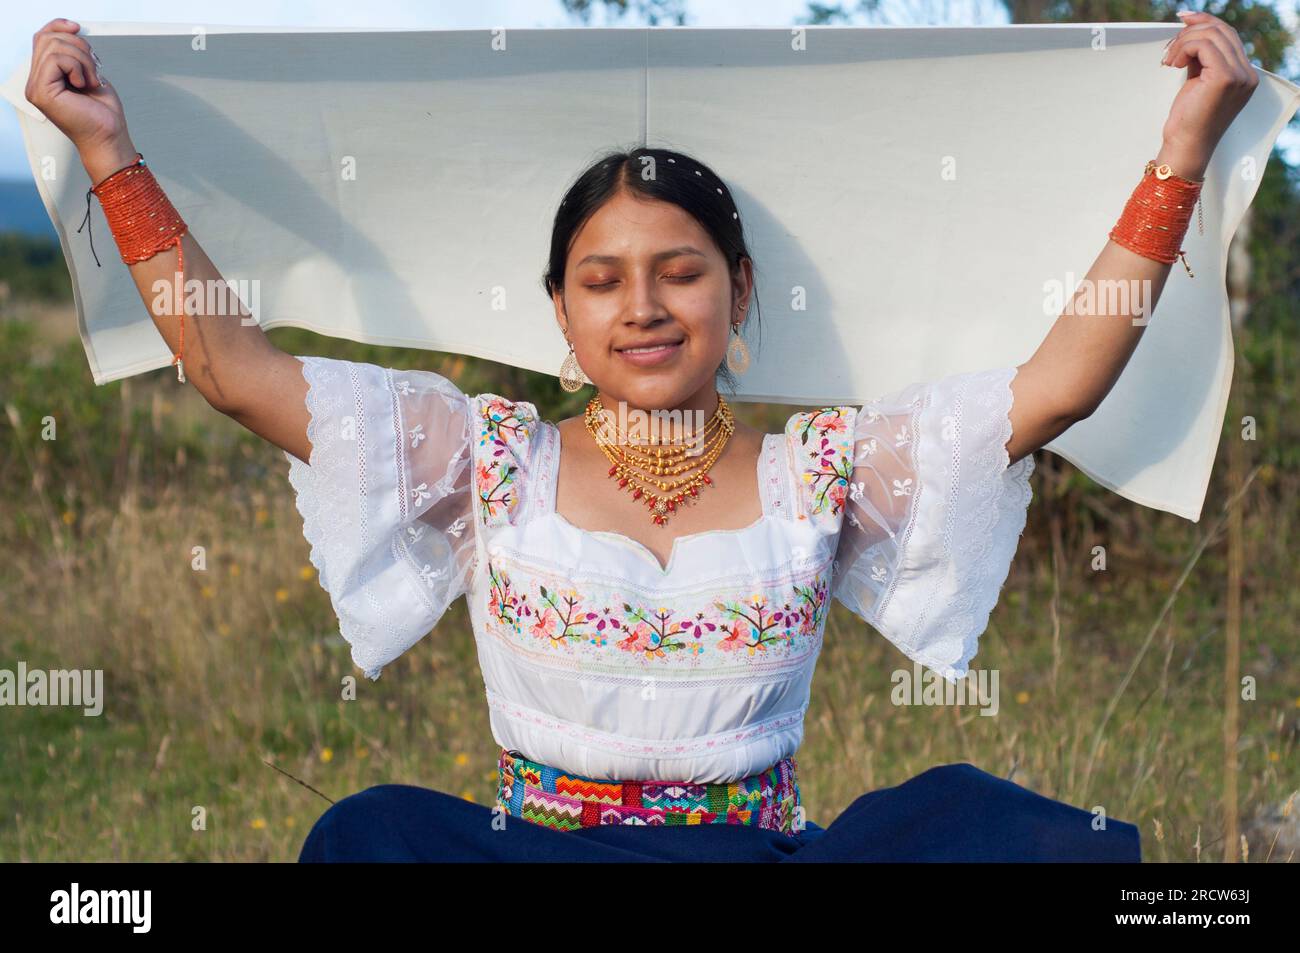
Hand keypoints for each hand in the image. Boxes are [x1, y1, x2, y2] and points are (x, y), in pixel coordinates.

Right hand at [24, 18, 133, 179]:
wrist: (109, 138)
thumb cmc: (102, 114)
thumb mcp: (89, 74)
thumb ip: (74, 54)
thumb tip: (71, 30)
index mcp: (46, 76)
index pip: (42, 39)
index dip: (58, 27)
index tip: (77, 27)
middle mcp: (36, 81)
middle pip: (47, 38)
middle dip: (78, 47)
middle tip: (93, 70)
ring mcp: (36, 87)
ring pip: (53, 46)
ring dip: (82, 60)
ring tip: (91, 80)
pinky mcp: (42, 92)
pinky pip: (56, 59)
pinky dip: (78, 68)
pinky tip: (83, 84)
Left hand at [1159, 11, 1258, 176]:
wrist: (1185, 147)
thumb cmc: (1187, 121)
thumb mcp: (1197, 83)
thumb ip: (1201, 59)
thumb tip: (1191, 32)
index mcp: (1244, 74)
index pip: (1228, 35)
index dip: (1205, 22)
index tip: (1183, 20)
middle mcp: (1247, 74)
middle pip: (1221, 31)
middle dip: (1191, 31)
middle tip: (1169, 48)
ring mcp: (1239, 75)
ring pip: (1211, 35)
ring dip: (1183, 42)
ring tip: (1168, 60)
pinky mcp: (1225, 78)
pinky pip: (1203, 45)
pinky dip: (1183, 48)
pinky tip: (1172, 64)